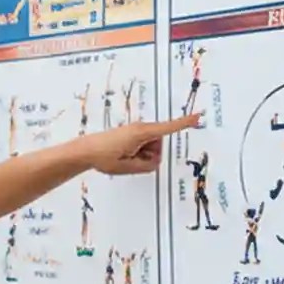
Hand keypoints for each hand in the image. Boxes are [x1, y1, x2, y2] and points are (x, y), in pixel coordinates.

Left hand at [77, 112, 203, 174]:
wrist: (85, 151)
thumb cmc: (104, 157)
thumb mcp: (128, 167)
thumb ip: (147, 166)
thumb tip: (155, 162)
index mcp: (142, 133)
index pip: (168, 128)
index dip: (184, 123)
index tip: (198, 116)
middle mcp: (141, 128)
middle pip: (159, 145)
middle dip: (149, 156)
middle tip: (130, 159)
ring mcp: (136, 131)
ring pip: (151, 148)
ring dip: (142, 155)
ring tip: (124, 157)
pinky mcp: (132, 134)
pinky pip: (143, 146)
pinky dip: (137, 153)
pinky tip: (123, 155)